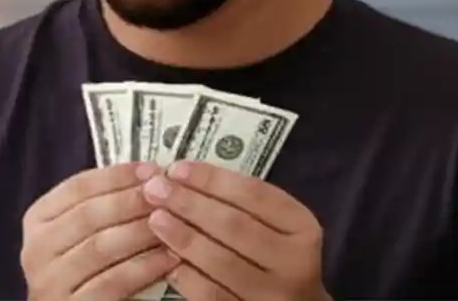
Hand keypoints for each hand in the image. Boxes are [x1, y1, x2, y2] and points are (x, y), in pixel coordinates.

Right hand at [21, 162, 180, 299]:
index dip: (116, 176)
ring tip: (172, 222)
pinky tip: (170, 257)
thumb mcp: (79, 232)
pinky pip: (113, 281)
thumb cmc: (83, 267)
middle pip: (88, 215)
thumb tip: (147, 175)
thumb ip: (101, 207)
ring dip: (141, 232)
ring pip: (100, 247)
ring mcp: (50, 282)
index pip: (76, 188)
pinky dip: (144, 267)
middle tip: (166, 194)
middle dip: (131, 201)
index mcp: (37, 220)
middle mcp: (36, 249)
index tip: (151, 169)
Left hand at [140, 160, 330, 300]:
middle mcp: (295, 263)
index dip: (211, 179)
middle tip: (155, 190)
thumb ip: (238, 201)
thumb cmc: (273, 252)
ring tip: (155, 218)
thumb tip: (180, 177)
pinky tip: (165, 256)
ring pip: (221, 262)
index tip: (176, 168)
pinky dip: (185, 273)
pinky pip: (210, 294)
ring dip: (182, 237)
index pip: (254, 194)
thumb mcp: (273, 222)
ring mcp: (273, 295)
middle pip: (235, 226)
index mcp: (302, 228)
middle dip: (189, 204)